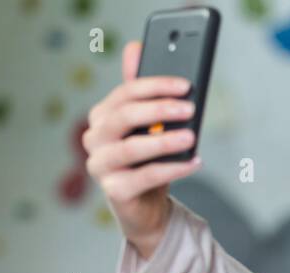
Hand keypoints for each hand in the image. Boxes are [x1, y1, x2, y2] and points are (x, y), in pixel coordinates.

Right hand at [83, 40, 200, 258]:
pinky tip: (195, 162)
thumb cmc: (148, 161)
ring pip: (131, 148)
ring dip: (164, 141)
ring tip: (192, 137)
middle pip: (124, 117)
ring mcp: (100, 166)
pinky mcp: (114, 192)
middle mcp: (94, 139)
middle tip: (190, 108)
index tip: (186, 85)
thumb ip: (143, 92)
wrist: (146, 207)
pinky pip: (145, 177)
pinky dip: (172, 168)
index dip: (155, 87)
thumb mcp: (149, 126)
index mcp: (102, 117)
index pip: (125, 94)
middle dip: (158, 109)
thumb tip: (135, 47)